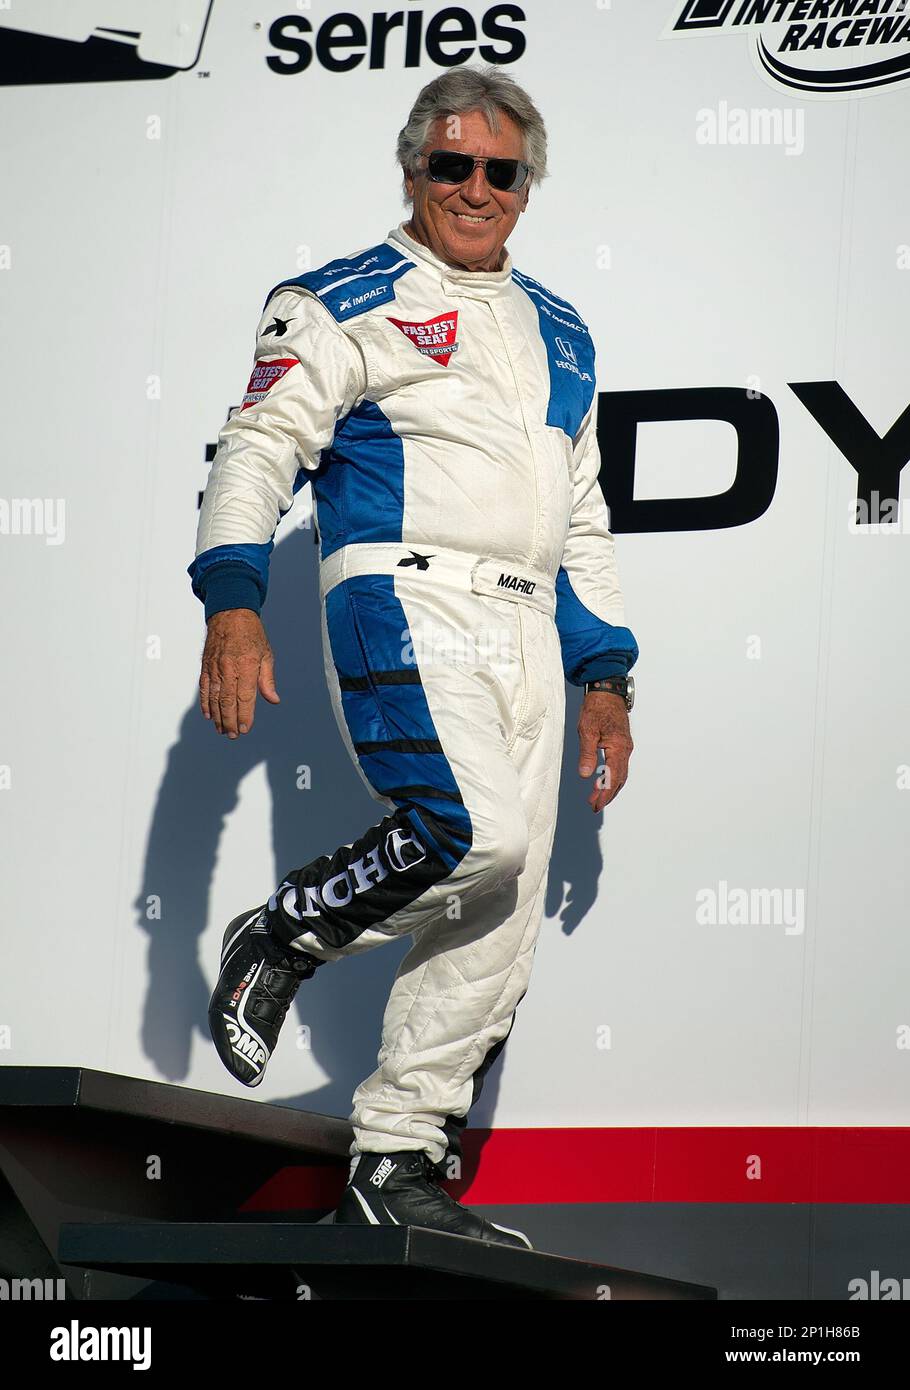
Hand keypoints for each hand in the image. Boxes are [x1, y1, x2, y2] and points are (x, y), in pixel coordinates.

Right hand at [199, 608, 279, 736]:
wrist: (230, 613)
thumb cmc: (251, 633)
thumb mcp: (266, 654)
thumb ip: (267, 680)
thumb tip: (273, 699)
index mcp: (246, 665)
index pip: (245, 697)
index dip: (245, 716)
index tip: (245, 729)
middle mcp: (229, 668)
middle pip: (227, 701)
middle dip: (230, 721)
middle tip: (233, 735)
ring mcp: (215, 667)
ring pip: (214, 698)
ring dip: (218, 716)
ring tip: (222, 729)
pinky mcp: (206, 666)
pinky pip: (204, 688)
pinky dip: (206, 703)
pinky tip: (209, 715)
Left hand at [577, 691, 632, 812]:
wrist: (607, 692)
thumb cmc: (596, 708)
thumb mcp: (587, 731)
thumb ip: (587, 754)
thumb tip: (586, 775)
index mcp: (618, 747)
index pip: (613, 777)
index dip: (605, 794)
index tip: (596, 805)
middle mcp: (625, 749)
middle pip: (619, 779)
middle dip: (607, 794)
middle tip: (594, 806)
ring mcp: (625, 747)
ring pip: (620, 774)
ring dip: (610, 787)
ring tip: (596, 797)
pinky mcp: (622, 744)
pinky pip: (619, 765)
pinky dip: (612, 777)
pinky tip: (603, 781)